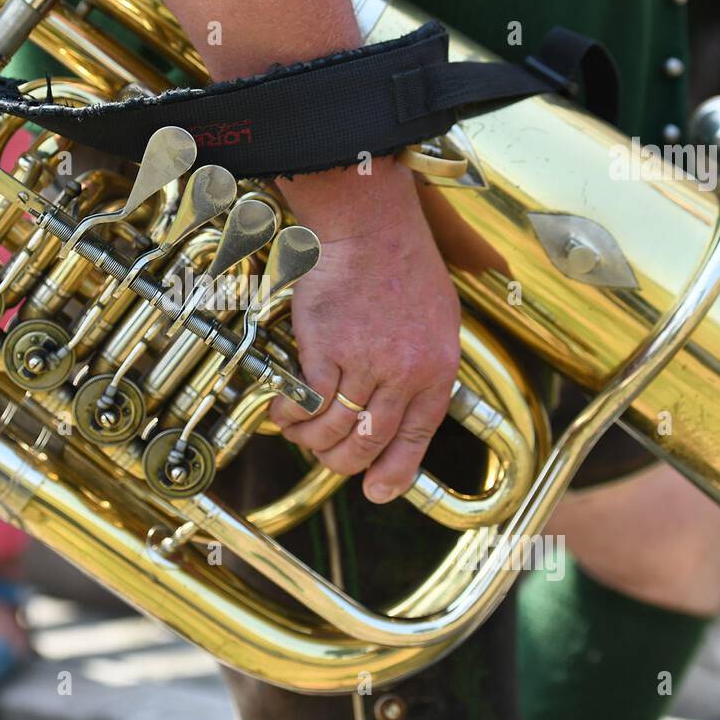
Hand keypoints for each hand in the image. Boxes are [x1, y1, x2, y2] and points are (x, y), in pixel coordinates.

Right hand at [269, 162, 460, 502]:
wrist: (370, 226)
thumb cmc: (401, 265)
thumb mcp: (435, 321)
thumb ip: (421, 367)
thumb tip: (400, 408)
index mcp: (437, 370)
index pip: (416, 438)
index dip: (394, 472)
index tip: (376, 492)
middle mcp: (406, 374)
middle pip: (369, 443)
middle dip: (341, 460)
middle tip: (322, 453)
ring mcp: (366, 363)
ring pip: (334, 430)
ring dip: (309, 439)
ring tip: (296, 429)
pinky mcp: (327, 349)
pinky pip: (306, 404)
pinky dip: (290, 414)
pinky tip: (283, 409)